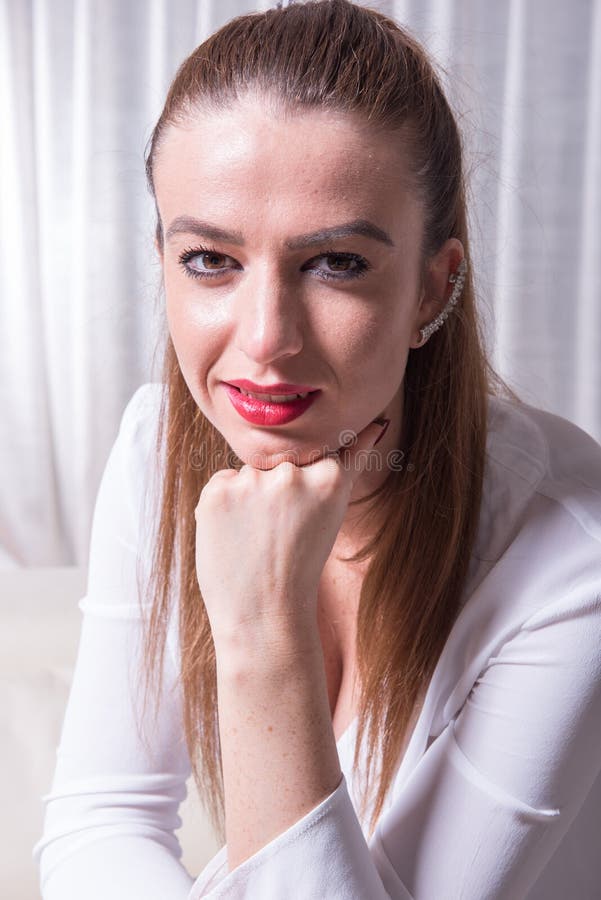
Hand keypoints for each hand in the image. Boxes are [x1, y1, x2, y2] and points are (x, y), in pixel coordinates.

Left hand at [194, 418, 387, 645]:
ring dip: (249, 498)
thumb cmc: (301, 567)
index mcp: (330, 477)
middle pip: (280, 462)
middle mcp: (292, 474)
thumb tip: (378, 423)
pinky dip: (224, 506)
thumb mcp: (335, 510)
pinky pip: (222, 482)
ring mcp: (253, 481)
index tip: (303, 511)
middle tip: (278, 536)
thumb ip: (351, 461)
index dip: (307, 487)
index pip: (317, 453)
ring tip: (255, 540)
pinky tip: (234, 537)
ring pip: (250, 474)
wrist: (264, 615)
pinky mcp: (218, 491)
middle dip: (277, 491)